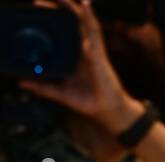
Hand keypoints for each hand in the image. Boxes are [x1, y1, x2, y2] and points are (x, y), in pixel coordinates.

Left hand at [20, 0, 141, 131]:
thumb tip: (21, 82)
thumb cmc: (89, 102)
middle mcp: (84, 49)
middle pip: (71, 22)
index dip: (52, 17)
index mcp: (75, 56)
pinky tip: (86, 4)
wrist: (106, 111)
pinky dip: (90, 16)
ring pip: (82, 21)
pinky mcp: (98, 53)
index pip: (64, 31)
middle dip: (58, 7)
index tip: (37, 7)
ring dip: (71, 6)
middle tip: (39, 0)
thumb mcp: (59, 93)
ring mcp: (92, 49)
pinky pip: (94, 31)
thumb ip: (42, 88)